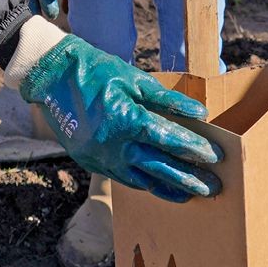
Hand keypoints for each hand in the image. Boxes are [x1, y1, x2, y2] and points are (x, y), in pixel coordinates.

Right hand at [20, 33, 222, 201]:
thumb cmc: (96, 71)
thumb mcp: (134, 79)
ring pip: (141, 180)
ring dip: (168, 188)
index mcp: (126, 120)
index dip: (194, 149)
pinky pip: (122, 177)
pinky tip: (157, 184)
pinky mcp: (90, 161)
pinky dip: (143, 182)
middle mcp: (113, 144)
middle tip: (213, 188)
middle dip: (189, 178)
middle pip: (159, 167)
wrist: (51, 76)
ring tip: (190, 194)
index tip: (216, 157)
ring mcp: (100, 156)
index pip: (169, 140)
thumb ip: (167, 100)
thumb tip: (199, 115)